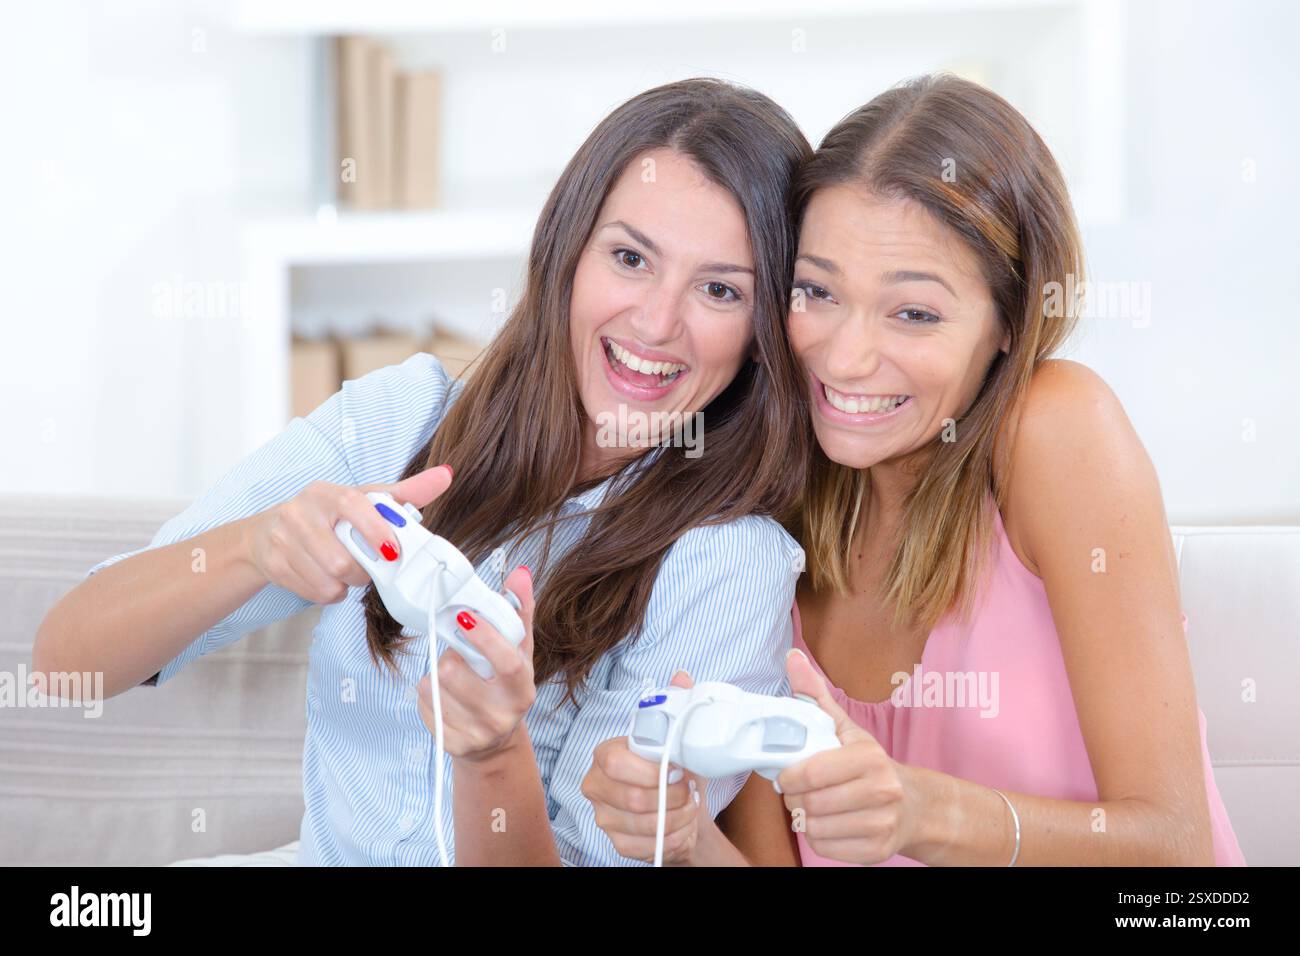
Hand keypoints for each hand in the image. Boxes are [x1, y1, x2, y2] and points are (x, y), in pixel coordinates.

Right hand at [244, 465, 453, 603]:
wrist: (265, 534)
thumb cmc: (325, 517)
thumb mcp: (361, 500)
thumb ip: (404, 493)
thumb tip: (445, 475)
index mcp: (327, 493)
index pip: (353, 506)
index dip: (375, 530)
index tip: (392, 551)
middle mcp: (300, 512)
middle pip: (342, 560)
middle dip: (362, 572)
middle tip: (366, 567)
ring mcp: (282, 540)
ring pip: (329, 581)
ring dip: (345, 585)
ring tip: (344, 572)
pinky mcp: (274, 566)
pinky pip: (315, 593)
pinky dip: (328, 593)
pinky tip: (325, 578)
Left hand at [416, 564, 536, 761]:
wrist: (494, 741)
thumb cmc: (505, 685)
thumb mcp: (518, 650)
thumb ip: (518, 610)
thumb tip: (520, 574)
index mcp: (523, 689)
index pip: (506, 662)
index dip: (483, 637)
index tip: (464, 616)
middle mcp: (502, 715)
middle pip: (455, 672)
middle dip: (450, 656)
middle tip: (459, 655)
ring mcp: (476, 733)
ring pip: (434, 685)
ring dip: (436, 673)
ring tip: (454, 677)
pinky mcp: (451, 743)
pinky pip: (423, 703)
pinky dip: (428, 693)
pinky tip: (445, 696)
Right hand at [580, 670, 706, 864]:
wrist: (683, 811)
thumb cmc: (677, 773)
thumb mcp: (680, 740)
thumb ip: (678, 706)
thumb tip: (682, 677)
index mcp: (606, 754)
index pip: (617, 763)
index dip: (654, 770)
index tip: (681, 770)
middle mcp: (597, 785)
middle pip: (635, 798)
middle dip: (673, 797)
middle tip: (691, 792)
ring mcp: (605, 817)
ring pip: (645, 825)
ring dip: (678, 818)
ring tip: (690, 808)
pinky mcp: (617, 843)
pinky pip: (647, 847)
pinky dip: (674, 838)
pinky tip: (681, 826)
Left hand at [776, 649, 919, 864]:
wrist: (914, 805)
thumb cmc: (870, 765)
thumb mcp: (845, 729)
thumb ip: (815, 695)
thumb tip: (792, 657)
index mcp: (869, 757)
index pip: (810, 773)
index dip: (788, 777)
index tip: (786, 775)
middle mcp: (881, 791)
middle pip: (809, 803)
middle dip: (793, 799)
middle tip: (796, 793)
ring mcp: (882, 823)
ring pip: (814, 828)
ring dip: (803, 820)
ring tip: (810, 807)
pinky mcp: (877, 851)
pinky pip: (825, 849)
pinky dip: (817, 839)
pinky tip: (826, 824)